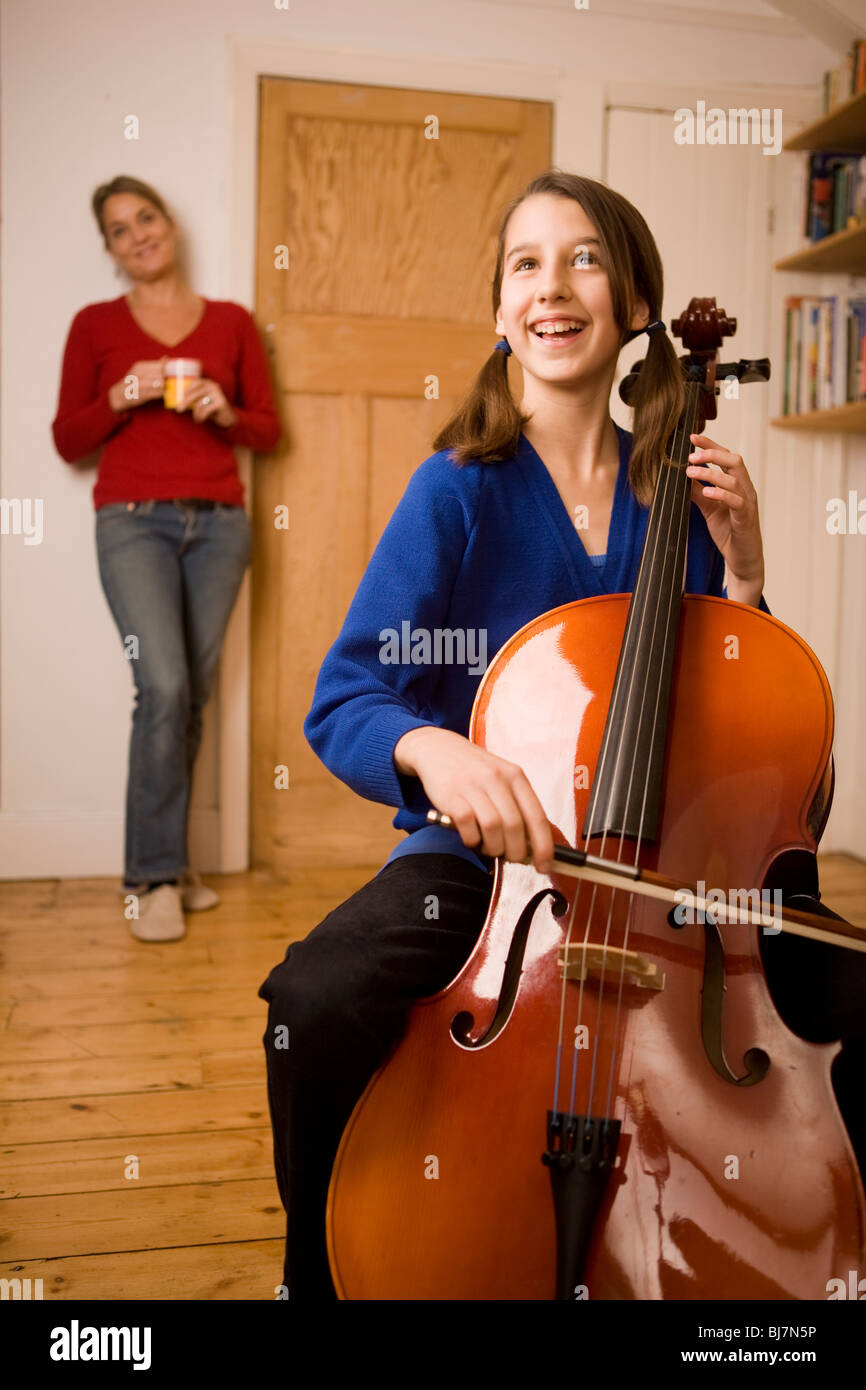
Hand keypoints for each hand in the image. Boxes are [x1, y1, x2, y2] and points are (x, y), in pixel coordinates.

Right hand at [109, 357, 167, 411]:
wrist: (118, 395)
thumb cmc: (132, 382)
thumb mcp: (140, 370)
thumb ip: (154, 365)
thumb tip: (166, 357)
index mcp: (140, 366)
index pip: (160, 365)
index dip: (168, 370)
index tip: (171, 374)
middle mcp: (140, 374)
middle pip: (162, 374)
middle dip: (166, 379)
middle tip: (169, 383)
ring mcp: (140, 384)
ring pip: (161, 384)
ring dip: (165, 387)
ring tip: (164, 389)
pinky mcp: (142, 395)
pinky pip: (158, 393)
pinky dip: (162, 394)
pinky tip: (162, 394)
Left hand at [176, 377, 236, 427]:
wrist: (228, 417)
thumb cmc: (212, 409)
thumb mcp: (203, 400)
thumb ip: (195, 398)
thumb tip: (179, 401)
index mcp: (209, 383)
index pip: (196, 382)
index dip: (188, 388)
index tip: (181, 396)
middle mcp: (214, 386)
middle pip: (196, 394)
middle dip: (185, 402)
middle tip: (179, 410)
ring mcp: (218, 394)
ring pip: (199, 404)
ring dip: (195, 413)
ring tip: (196, 418)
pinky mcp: (221, 403)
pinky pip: (205, 410)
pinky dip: (200, 417)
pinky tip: (200, 420)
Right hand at [394, 726, 554, 873]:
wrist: (437, 748)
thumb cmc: (473, 770)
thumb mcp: (502, 778)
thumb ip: (517, 806)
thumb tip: (533, 845)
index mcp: (516, 776)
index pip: (537, 817)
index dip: (543, 847)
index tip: (544, 866)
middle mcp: (497, 778)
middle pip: (515, 826)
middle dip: (515, 852)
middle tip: (510, 858)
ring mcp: (473, 785)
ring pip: (493, 828)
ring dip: (493, 848)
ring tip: (489, 848)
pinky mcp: (451, 795)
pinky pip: (467, 826)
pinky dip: (471, 840)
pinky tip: (470, 838)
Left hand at [685, 433, 764, 605]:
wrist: (742, 560)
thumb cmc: (728, 532)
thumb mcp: (708, 508)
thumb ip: (697, 491)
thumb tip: (681, 476)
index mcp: (737, 484)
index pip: (726, 457)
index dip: (711, 445)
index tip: (692, 437)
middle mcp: (746, 490)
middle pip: (734, 461)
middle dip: (712, 453)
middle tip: (690, 454)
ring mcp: (748, 504)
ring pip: (735, 479)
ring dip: (711, 473)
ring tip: (690, 471)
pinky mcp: (745, 520)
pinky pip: (737, 502)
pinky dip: (721, 494)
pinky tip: (706, 492)